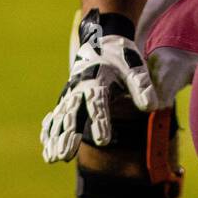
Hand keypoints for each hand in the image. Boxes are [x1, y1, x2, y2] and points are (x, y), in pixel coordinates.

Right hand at [40, 9, 159, 162]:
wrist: (101, 40)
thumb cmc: (120, 56)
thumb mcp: (134, 66)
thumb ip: (142, 86)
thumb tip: (151, 107)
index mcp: (98, 78)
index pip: (98, 102)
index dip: (101, 121)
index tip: (103, 141)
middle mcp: (80, 86)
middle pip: (72, 113)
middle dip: (68, 135)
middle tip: (65, 155)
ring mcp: (71, 92)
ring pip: (60, 117)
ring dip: (55, 137)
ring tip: (52, 158)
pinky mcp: (68, 96)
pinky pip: (56, 115)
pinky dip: (50, 129)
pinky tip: (46, 146)